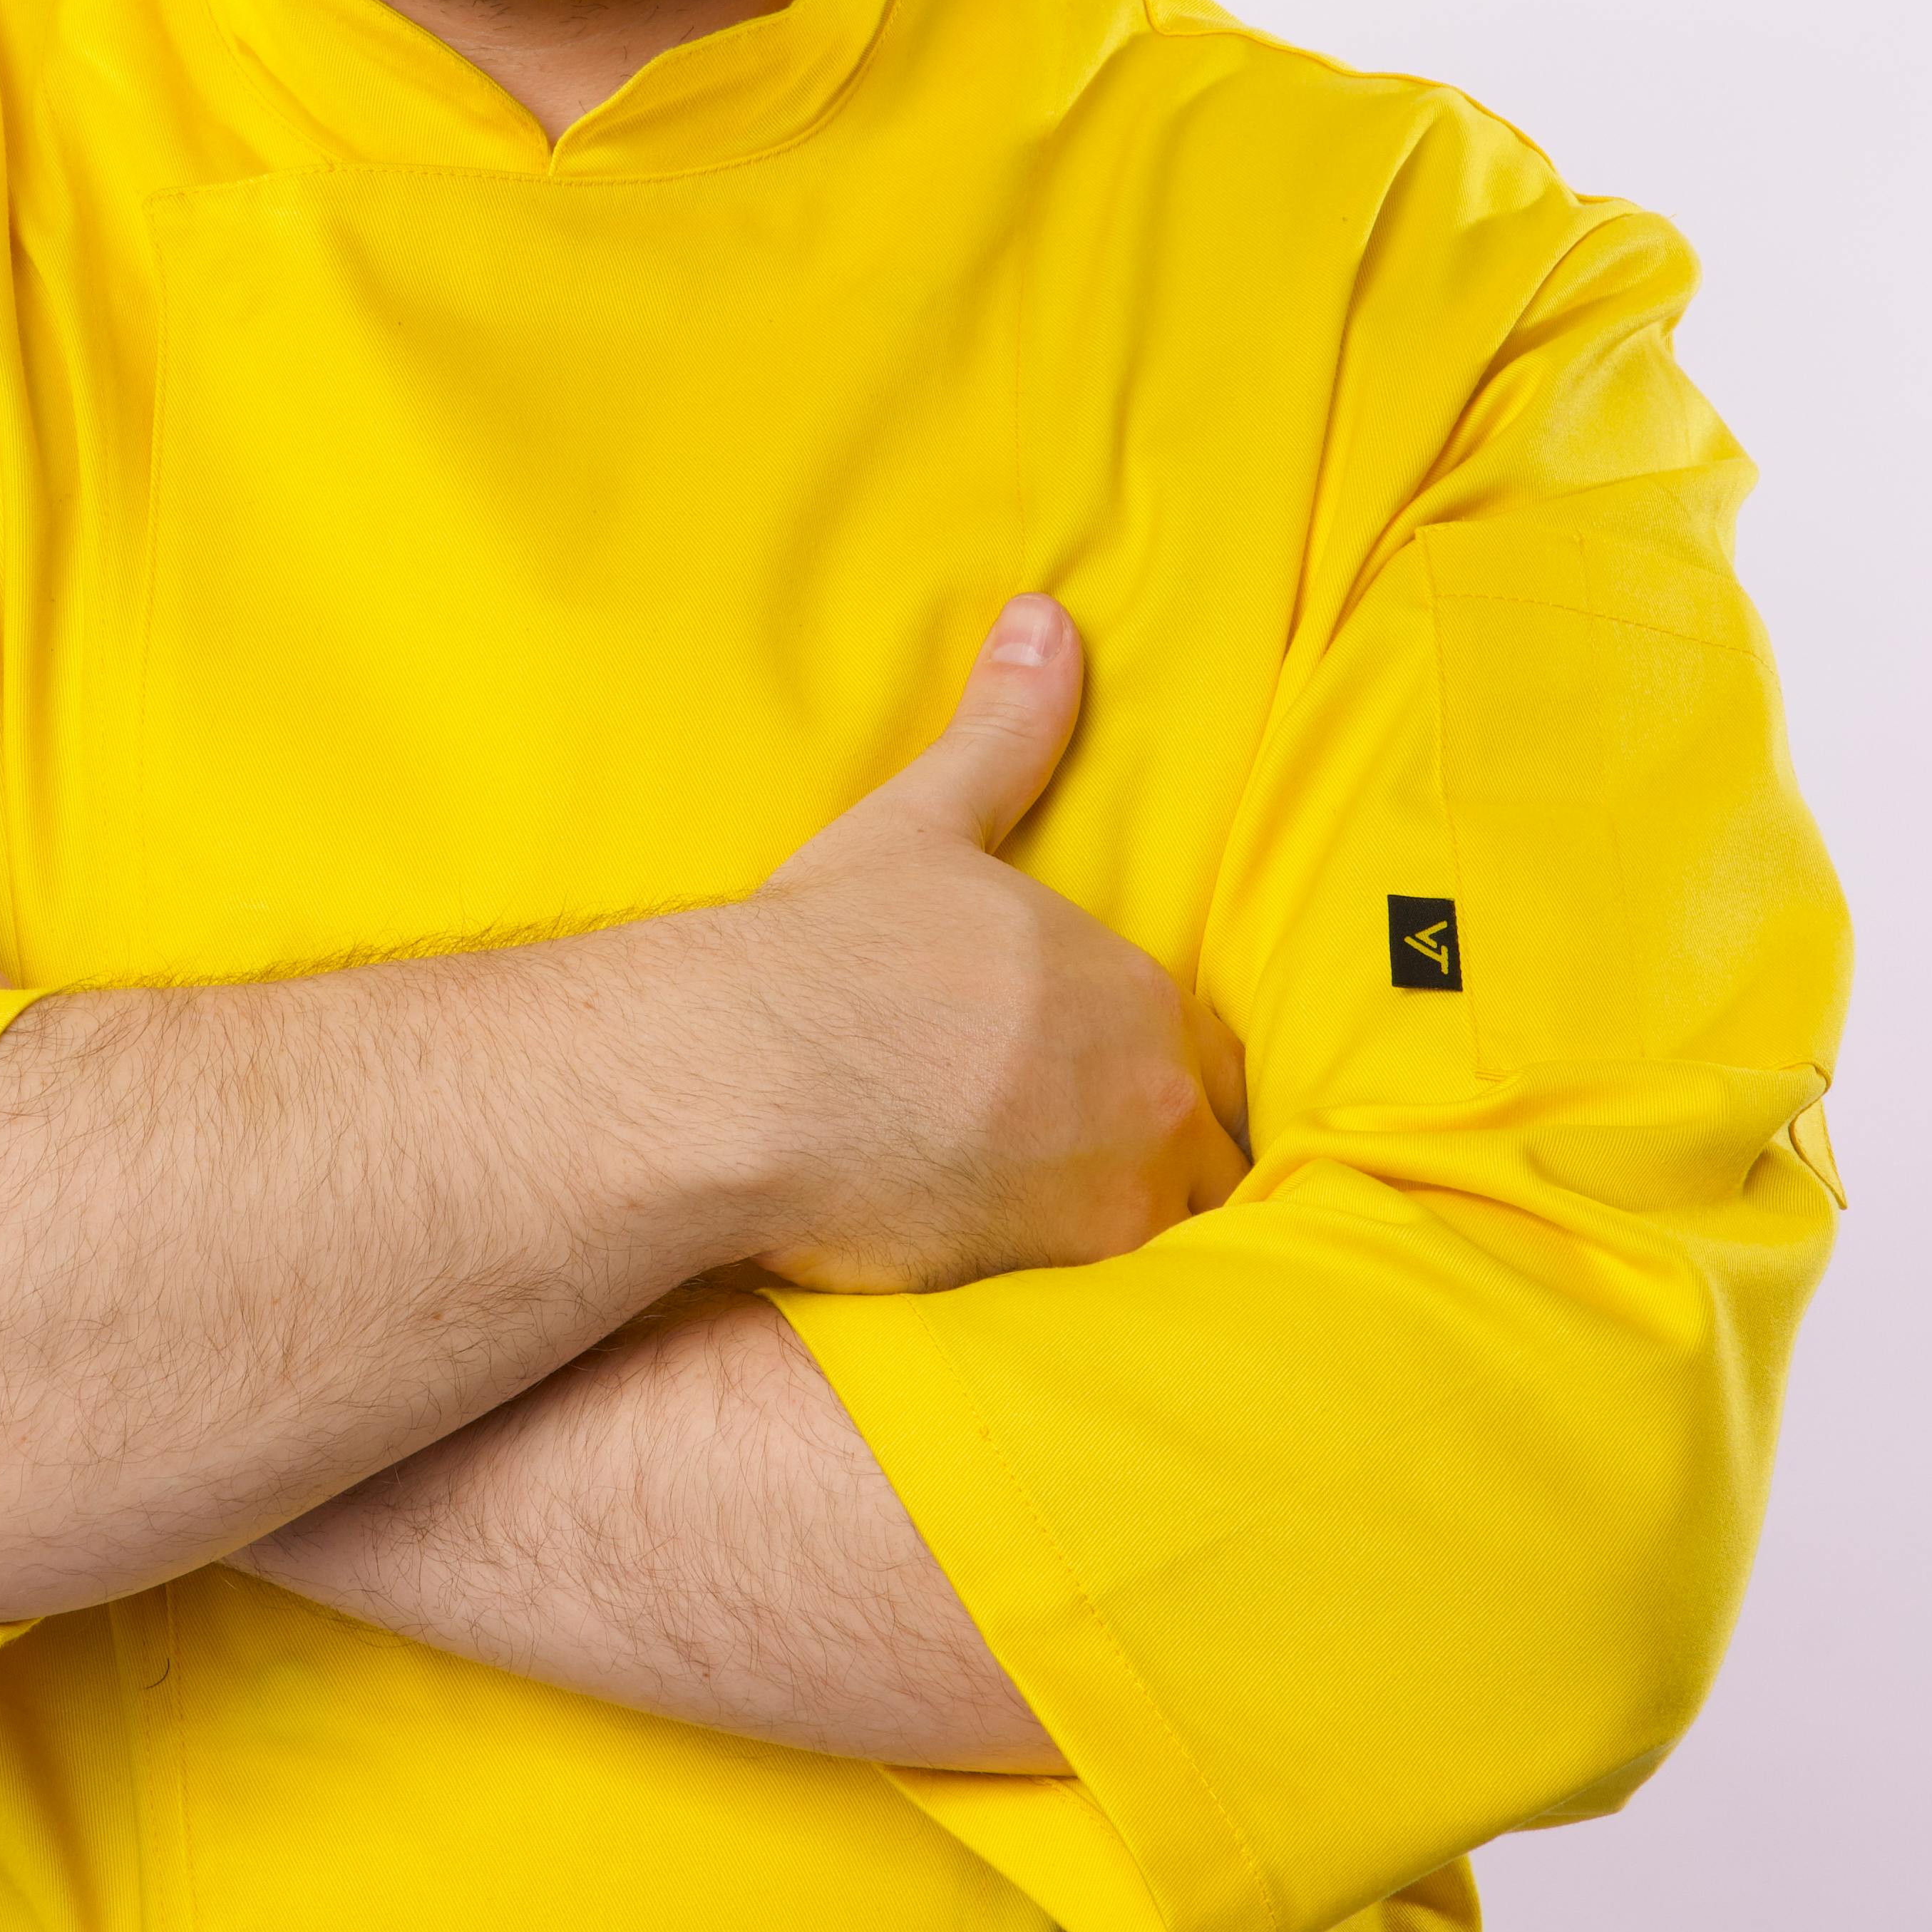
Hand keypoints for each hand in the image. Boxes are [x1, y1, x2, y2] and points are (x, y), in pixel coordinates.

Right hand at [731, 599, 1242, 1291]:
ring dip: (1113, 1230)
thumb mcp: (922, 827)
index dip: (1130, 1070)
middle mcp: (1153, 1101)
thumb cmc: (824, 952)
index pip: (1184, 1049)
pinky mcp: (1053, 1288)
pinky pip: (1097, 1312)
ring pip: (1155, 1231)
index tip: (1070, 1089)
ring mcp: (1112, 1203)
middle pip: (1193, 1148)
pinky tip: (1000, 1280)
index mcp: (1134, 992)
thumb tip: (1047, 620)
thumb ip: (1004, 734)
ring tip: (1032, 1233)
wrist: (738, 1084)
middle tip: (1052, 1167)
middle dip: (1141, 1157)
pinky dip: (1065, 1302)